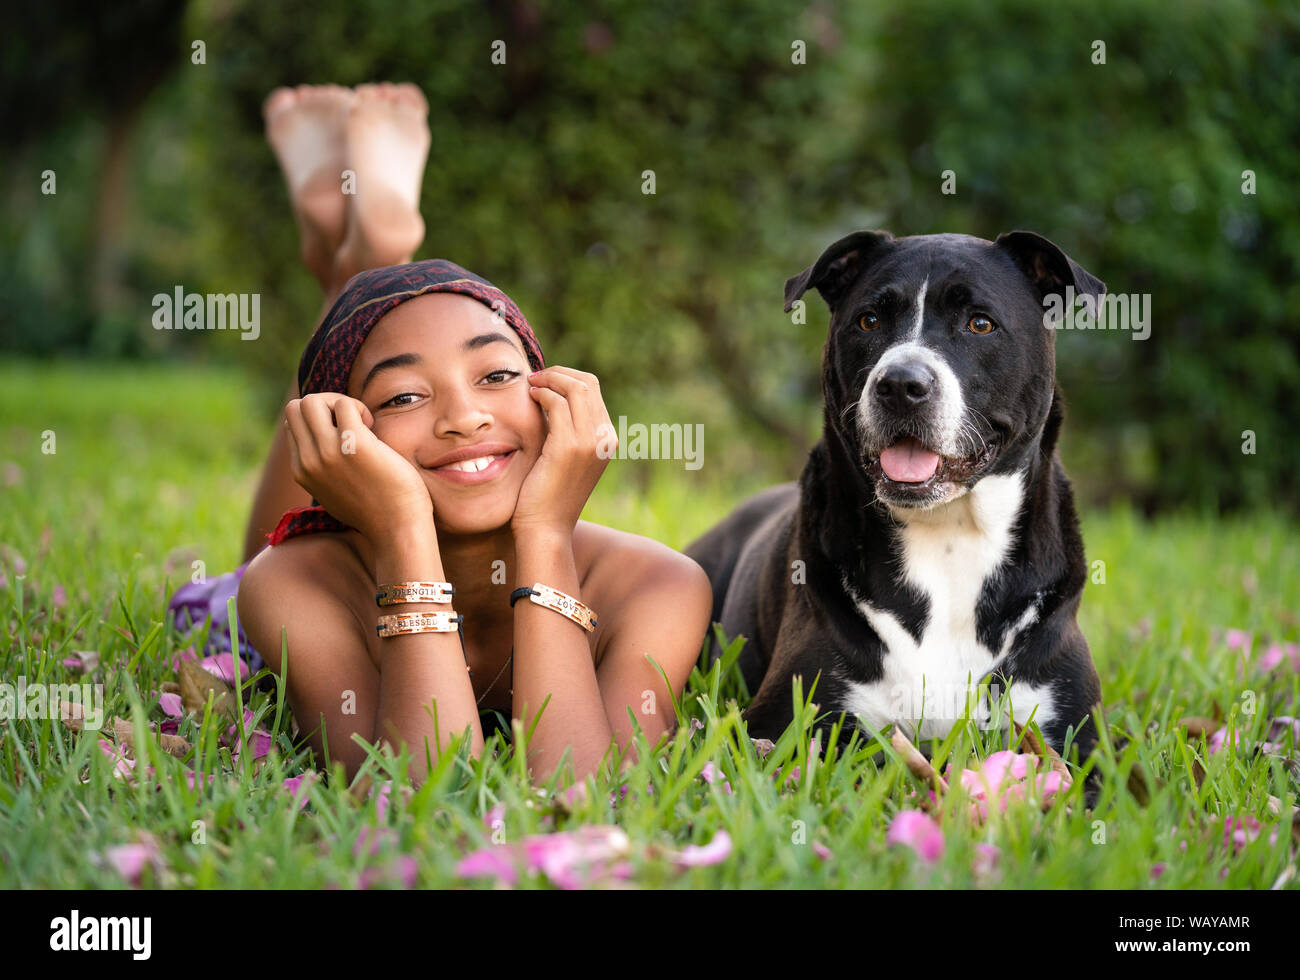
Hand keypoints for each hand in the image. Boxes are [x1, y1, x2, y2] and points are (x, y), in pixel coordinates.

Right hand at [284, 393, 433, 543]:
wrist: (397, 530)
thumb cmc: (375, 510)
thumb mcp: (334, 492)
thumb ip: (322, 469)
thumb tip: (323, 442)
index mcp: (301, 471)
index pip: (293, 424)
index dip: (319, 420)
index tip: (343, 435)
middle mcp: (308, 461)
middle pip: (296, 407)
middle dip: (324, 405)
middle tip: (351, 423)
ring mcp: (327, 453)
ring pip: (312, 401)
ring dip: (339, 403)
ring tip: (360, 424)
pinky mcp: (353, 445)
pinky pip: (345, 404)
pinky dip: (359, 407)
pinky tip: (373, 428)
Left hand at [513, 367, 616, 535]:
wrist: (547, 528)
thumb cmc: (549, 495)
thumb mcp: (566, 457)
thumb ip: (567, 429)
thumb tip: (551, 398)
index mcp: (608, 440)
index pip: (593, 391)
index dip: (568, 378)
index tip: (545, 380)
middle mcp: (606, 438)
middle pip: (588, 384)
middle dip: (559, 373)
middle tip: (535, 377)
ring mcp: (591, 442)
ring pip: (575, 389)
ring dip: (549, 380)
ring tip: (530, 384)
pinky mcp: (569, 447)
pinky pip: (557, 404)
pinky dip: (542, 394)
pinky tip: (529, 397)